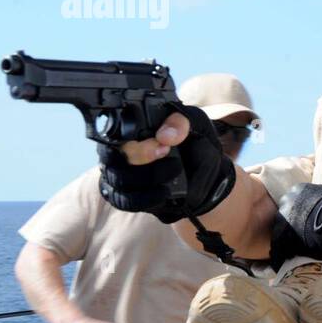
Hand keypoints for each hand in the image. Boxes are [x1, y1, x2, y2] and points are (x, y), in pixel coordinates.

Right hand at [99, 105, 232, 222]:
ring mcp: (120, 176)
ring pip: (119, 178)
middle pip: (112, 154)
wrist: (209, 179)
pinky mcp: (127, 197)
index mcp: (131, 129)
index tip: (160, 140)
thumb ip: (181, 122)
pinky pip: (125, 201)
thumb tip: (165, 136)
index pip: (115, 130)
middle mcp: (119, 152)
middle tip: (166, 150)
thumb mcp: (196, 125)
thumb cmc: (196, 147)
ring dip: (150, 175)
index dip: (133, 135)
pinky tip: (165, 191)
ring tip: (175, 168)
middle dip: (141, 154)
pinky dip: (146, 197)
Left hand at [275, 156, 321, 262]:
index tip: (313, 223)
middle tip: (310, 238)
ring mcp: (286, 223)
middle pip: (287, 219)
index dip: (305, 215)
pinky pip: (280, 251)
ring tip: (303, 251)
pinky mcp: (286, 241)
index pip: (295, 204)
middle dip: (294, 229)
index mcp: (298, 191)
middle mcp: (288, 204)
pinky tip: (295, 259)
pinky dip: (285, 256)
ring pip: (282, 235)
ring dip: (289, 243)